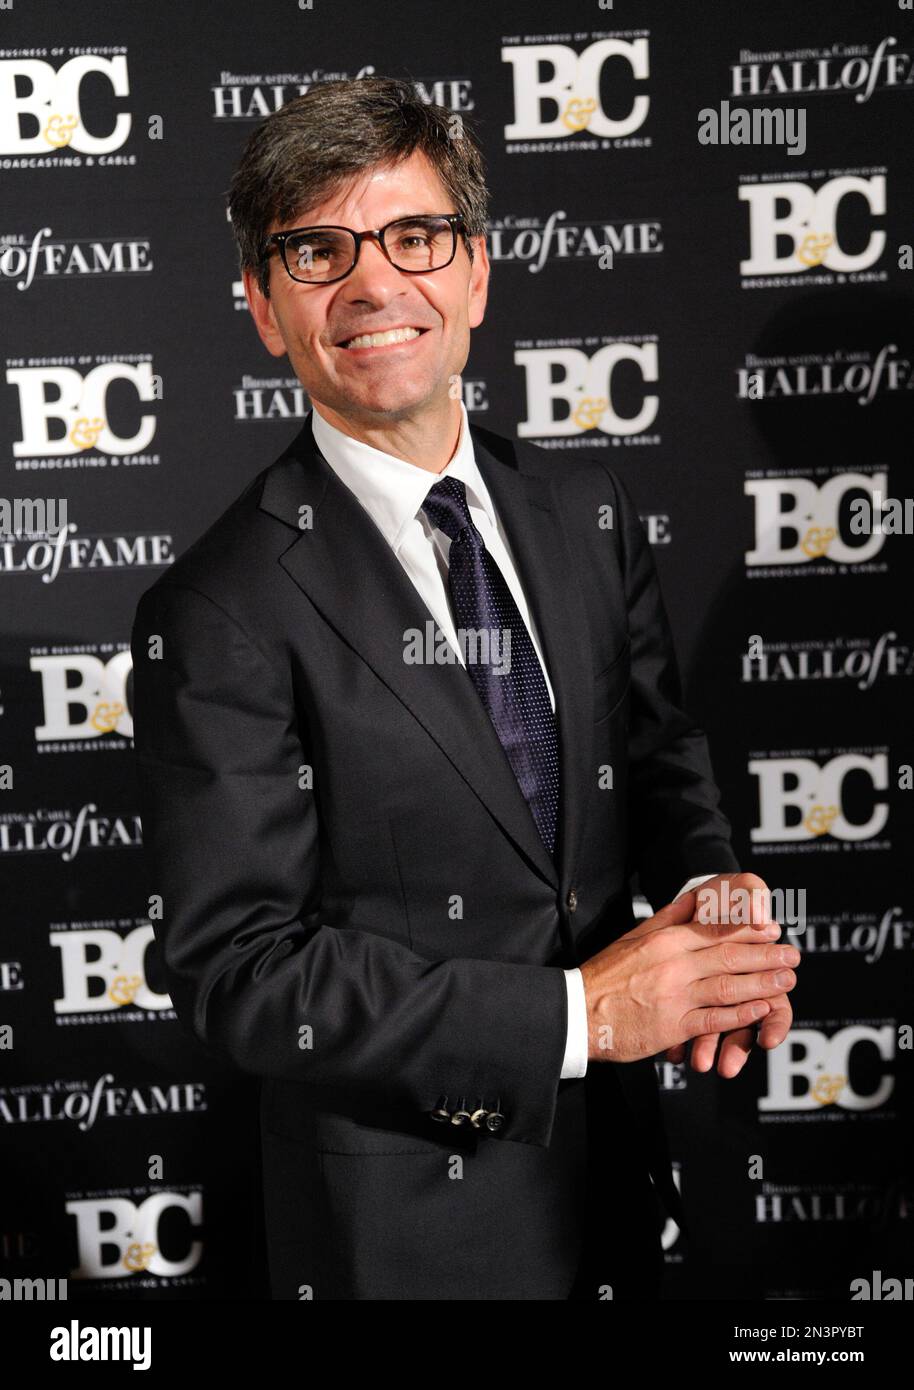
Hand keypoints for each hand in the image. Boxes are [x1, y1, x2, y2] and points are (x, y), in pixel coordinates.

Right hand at [579, 885, 799, 1062]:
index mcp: (665, 939)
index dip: (749, 930)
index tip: (773, 929)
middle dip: (767, 956)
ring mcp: (675, 995)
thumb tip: (695, 899)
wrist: (576, 1010)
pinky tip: (761, 1009)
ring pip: (729, 986)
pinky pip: (714, 1018)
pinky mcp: (672, 1025)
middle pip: (730, 956)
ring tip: (788, 981)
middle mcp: (674, 963)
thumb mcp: (635, 935)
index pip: (716, 930)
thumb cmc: (606, 973)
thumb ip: (668, 918)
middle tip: (794, 955)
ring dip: (763, 983)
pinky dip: (741, 1014)